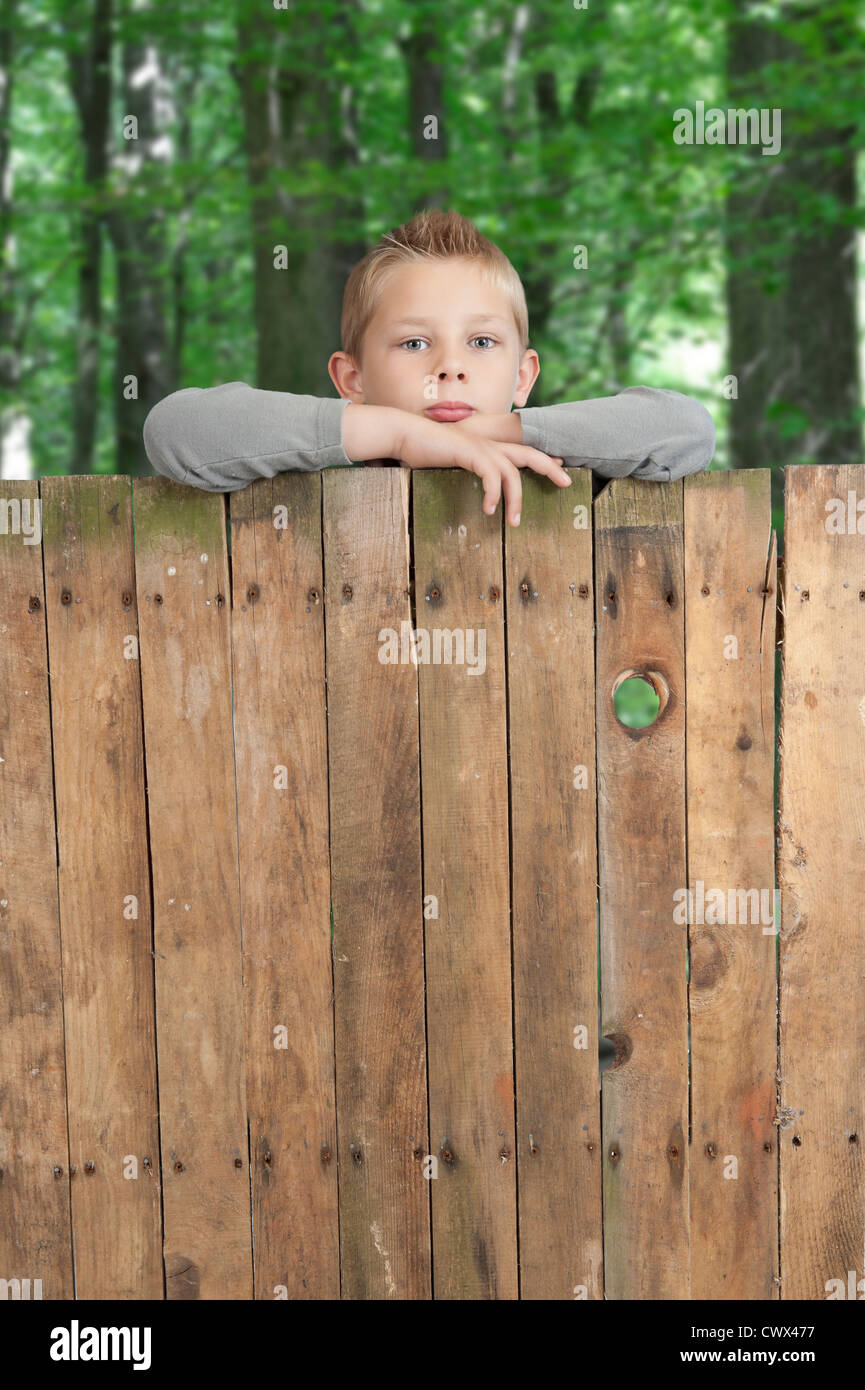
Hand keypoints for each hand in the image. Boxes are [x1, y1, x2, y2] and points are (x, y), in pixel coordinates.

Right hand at [394, 411, 570, 526]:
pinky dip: (493, 494)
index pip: (522, 451)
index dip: (543, 459)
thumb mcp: (452, 461)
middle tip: (566, 482)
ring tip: (514, 522)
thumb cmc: (426, 451)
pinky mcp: (469, 453)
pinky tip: (488, 509)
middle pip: (528, 455)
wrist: (406, 435)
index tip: (560, 467)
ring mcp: (480, 447)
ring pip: (512, 472)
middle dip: (549, 468)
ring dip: (516, 499)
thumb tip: (476, 486)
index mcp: (487, 445)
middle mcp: (489, 444)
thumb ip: (468, 469)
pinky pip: (490, 476)